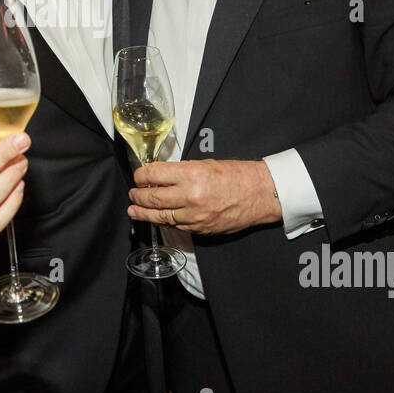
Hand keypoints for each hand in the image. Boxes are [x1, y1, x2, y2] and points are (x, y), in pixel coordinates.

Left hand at [128, 159, 282, 235]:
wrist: (260, 194)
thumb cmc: (236, 175)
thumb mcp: (205, 164)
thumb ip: (181, 171)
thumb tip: (161, 176)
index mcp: (190, 174)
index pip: (153, 175)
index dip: (141, 176)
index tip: (138, 176)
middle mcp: (190, 195)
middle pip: (152, 198)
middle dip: (138, 196)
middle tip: (133, 194)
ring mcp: (194, 215)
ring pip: (160, 216)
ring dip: (143, 213)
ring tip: (134, 210)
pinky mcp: (200, 229)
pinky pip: (176, 226)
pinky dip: (164, 222)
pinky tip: (156, 218)